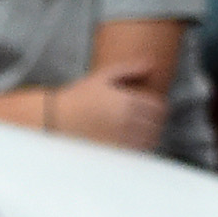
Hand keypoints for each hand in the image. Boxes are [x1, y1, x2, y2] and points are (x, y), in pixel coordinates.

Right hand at [52, 63, 167, 151]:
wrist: (57, 118)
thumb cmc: (80, 95)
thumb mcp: (103, 76)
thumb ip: (130, 69)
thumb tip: (151, 63)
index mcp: (127, 101)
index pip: (160, 107)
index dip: (161, 106)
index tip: (154, 106)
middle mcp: (127, 121)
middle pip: (157, 125)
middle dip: (157, 121)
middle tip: (149, 119)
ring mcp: (121, 139)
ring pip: (150, 141)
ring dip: (151, 135)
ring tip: (142, 130)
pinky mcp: (114, 152)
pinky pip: (137, 153)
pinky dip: (140, 147)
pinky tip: (131, 141)